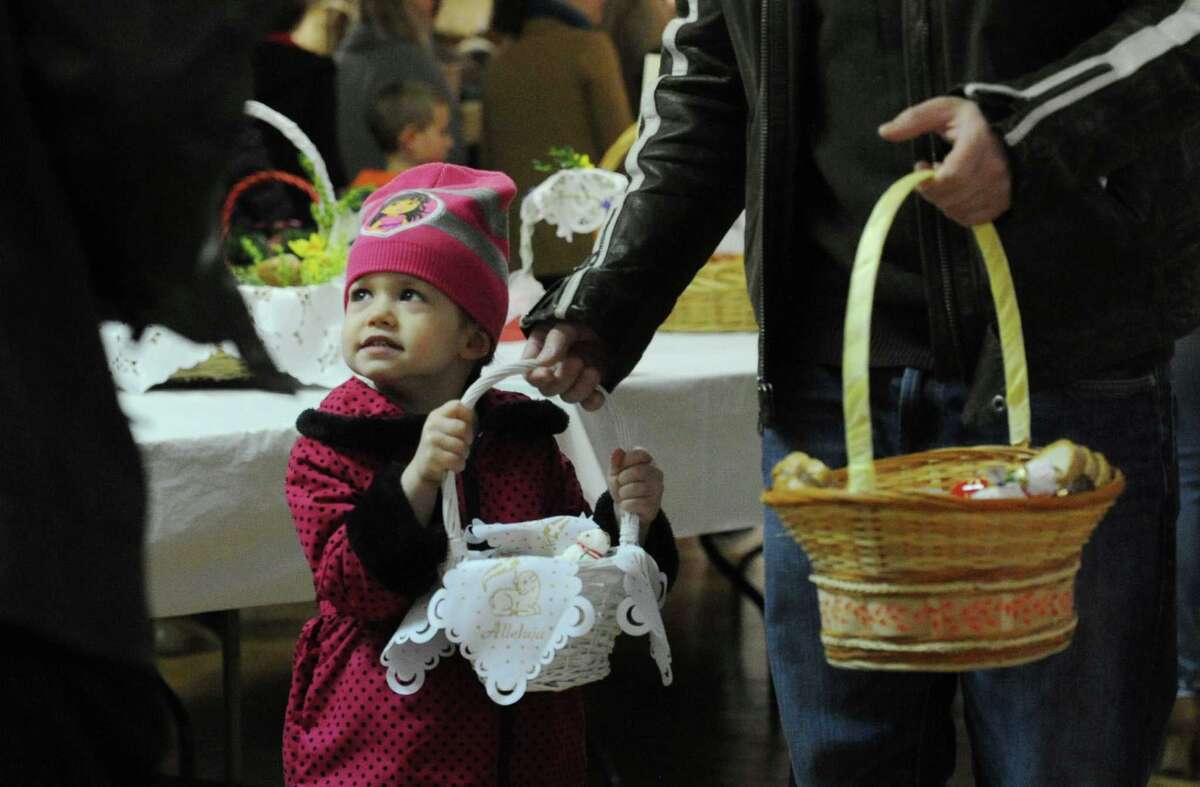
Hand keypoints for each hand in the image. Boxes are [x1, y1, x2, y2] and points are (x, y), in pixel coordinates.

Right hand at [403, 400, 474, 489]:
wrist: (422, 467)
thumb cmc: (442, 447)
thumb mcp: (448, 429)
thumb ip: (461, 420)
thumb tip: (474, 415)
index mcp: (437, 415)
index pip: (457, 406)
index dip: (468, 415)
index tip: (468, 426)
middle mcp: (432, 425)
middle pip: (462, 427)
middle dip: (468, 440)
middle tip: (463, 445)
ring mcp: (430, 440)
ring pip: (461, 446)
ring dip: (463, 454)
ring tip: (456, 456)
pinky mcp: (431, 456)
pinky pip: (456, 460)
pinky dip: (459, 465)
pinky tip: (452, 465)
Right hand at [521, 321, 609, 410]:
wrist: (608, 319)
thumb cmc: (580, 318)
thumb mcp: (565, 323)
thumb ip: (554, 341)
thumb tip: (544, 364)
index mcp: (540, 354)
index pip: (529, 374)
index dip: (536, 378)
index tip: (547, 374)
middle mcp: (553, 370)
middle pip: (549, 390)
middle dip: (563, 380)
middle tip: (577, 361)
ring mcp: (573, 380)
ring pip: (569, 397)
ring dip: (580, 388)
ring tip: (592, 371)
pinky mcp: (591, 385)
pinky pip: (588, 403)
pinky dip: (593, 402)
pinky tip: (598, 394)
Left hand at [608, 447, 662, 522]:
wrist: (627, 509)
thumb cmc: (623, 487)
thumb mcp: (615, 473)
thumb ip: (616, 462)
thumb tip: (617, 451)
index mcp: (648, 461)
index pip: (641, 454)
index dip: (626, 460)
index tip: (620, 468)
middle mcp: (656, 473)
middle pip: (638, 471)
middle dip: (623, 479)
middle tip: (621, 484)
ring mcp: (657, 490)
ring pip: (637, 488)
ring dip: (623, 493)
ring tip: (624, 495)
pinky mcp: (654, 505)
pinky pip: (636, 503)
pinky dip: (626, 505)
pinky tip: (627, 505)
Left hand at [878, 96, 1010, 225]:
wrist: (1011, 133)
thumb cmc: (971, 122)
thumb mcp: (943, 110)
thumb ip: (914, 119)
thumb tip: (884, 132)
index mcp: (979, 144)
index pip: (950, 177)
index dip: (928, 181)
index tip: (921, 166)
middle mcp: (994, 170)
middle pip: (949, 198)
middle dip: (931, 189)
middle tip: (932, 171)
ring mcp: (1001, 190)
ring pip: (956, 210)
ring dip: (943, 198)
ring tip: (947, 178)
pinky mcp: (1001, 204)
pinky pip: (968, 219)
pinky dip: (955, 209)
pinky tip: (958, 191)